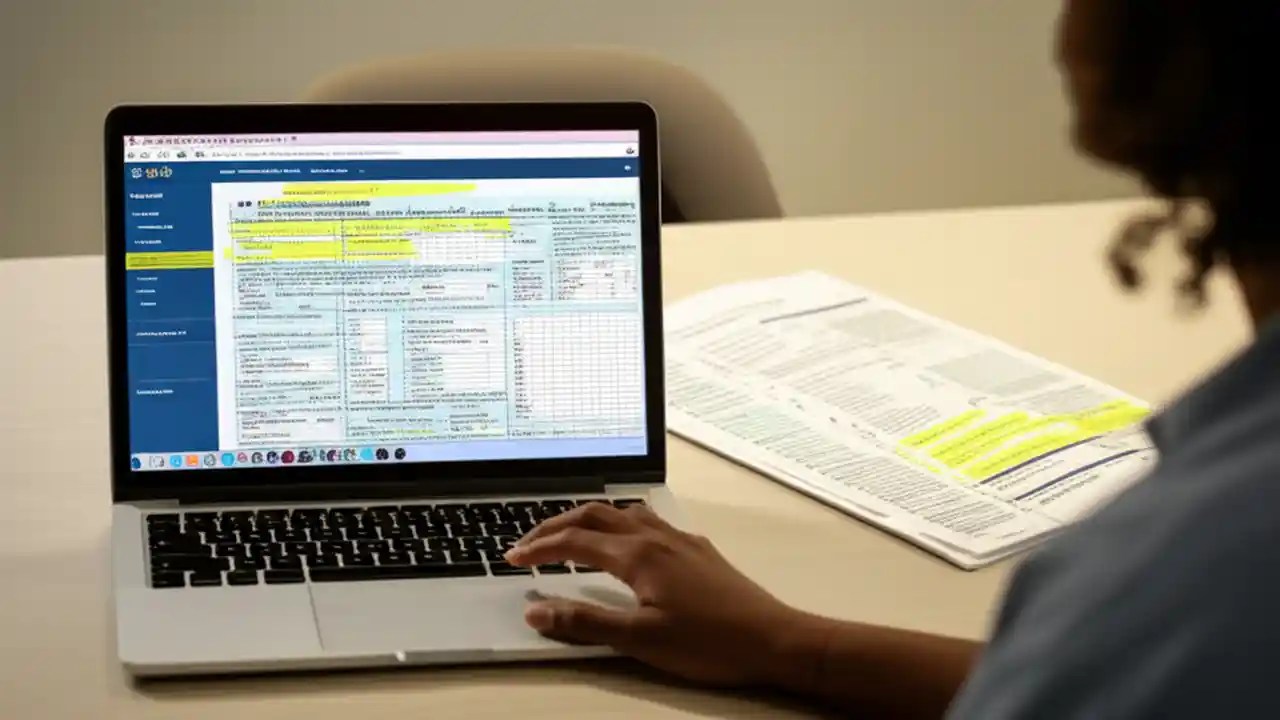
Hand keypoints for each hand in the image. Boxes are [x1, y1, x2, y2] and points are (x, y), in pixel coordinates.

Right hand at [504, 502, 807, 686]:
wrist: (774, 638)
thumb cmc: (711, 643)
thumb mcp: (640, 640)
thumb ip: (585, 624)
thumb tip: (537, 610)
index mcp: (639, 555)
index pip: (574, 541)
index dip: (539, 548)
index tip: (512, 559)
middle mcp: (658, 538)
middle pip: (595, 514)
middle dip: (556, 524)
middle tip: (528, 543)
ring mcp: (680, 540)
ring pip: (624, 511)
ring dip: (589, 517)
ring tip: (568, 533)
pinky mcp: (698, 550)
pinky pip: (649, 521)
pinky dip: (620, 522)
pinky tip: (625, 542)